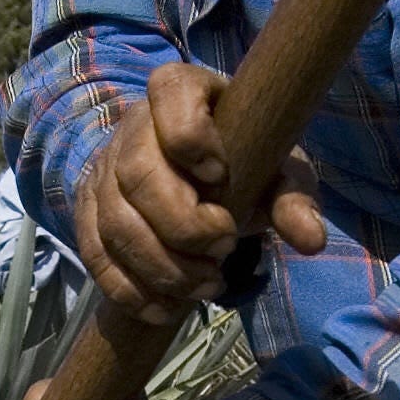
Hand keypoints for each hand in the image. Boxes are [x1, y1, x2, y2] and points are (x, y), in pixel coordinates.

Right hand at [74, 62, 324, 325]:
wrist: (207, 183)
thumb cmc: (249, 163)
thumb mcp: (279, 174)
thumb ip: (293, 199)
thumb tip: (309, 240)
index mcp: (182, 90)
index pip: (169, 93)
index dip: (191, 137)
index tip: (221, 175)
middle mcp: (133, 124)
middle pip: (137, 174)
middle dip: (182, 226)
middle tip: (224, 250)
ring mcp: (104, 168)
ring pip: (115, 223)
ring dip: (161, 268)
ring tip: (205, 287)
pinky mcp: (89, 211)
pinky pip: (95, 254)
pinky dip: (128, 289)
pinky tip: (164, 308)